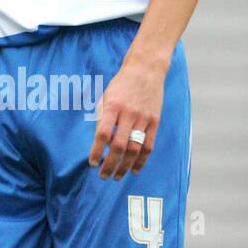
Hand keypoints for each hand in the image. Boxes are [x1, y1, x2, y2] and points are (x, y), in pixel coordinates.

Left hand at [88, 58, 163, 179]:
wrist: (145, 71)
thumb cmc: (121, 86)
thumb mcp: (106, 98)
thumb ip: (103, 120)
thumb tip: (101, 146)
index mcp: (113, 106)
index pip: (103, 134)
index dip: (97, 151)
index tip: (92, 163)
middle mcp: (128, 113)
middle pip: (119, 145)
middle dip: (110, 164)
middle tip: (103, 176)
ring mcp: (143, 118)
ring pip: (134, 149)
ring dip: (125, 166)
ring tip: (117, 176)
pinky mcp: (154, 122)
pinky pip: (149, 146)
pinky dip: (141, 161)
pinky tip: (134, 170)